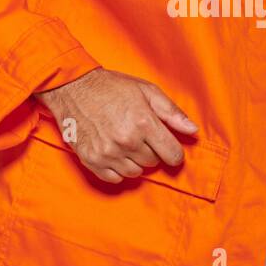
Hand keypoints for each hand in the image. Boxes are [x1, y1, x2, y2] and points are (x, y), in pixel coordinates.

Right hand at [34, 68, 198, 183]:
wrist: (72, 88)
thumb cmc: (111, 87)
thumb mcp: (146, 91)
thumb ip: (172, 112)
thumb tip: (193, 131)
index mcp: (143, 122)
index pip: (172, 154)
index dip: (175, 153)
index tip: (169, 148)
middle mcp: (126, 141)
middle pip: (153, 163)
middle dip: (152, 151)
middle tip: (141, 135)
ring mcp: (107, 153)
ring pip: (135, 173)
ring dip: (135, 161)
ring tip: (127, 143)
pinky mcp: (91, 160)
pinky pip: (114, 178)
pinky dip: (118, 169)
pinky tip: (115, 153)